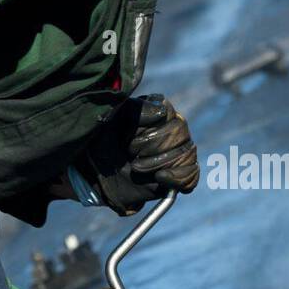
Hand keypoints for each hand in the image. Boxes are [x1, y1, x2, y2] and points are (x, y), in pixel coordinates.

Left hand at [85, 94, 198, 214]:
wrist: (96, 168)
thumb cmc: (104, 140)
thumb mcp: (113, 118)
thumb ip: (138, 109)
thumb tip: (163, 112)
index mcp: (158, 110)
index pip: (168, 114)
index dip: (148, 129)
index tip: (127, 138)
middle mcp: (173, 127)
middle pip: (179, 133)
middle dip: (151, 147)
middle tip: (130, 153)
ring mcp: (178, 150)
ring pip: (186, 153)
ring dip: (158, 163)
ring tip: (137, 167)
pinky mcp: (178, 173)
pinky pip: (192, 174)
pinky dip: (179, 178)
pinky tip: (160, 178)